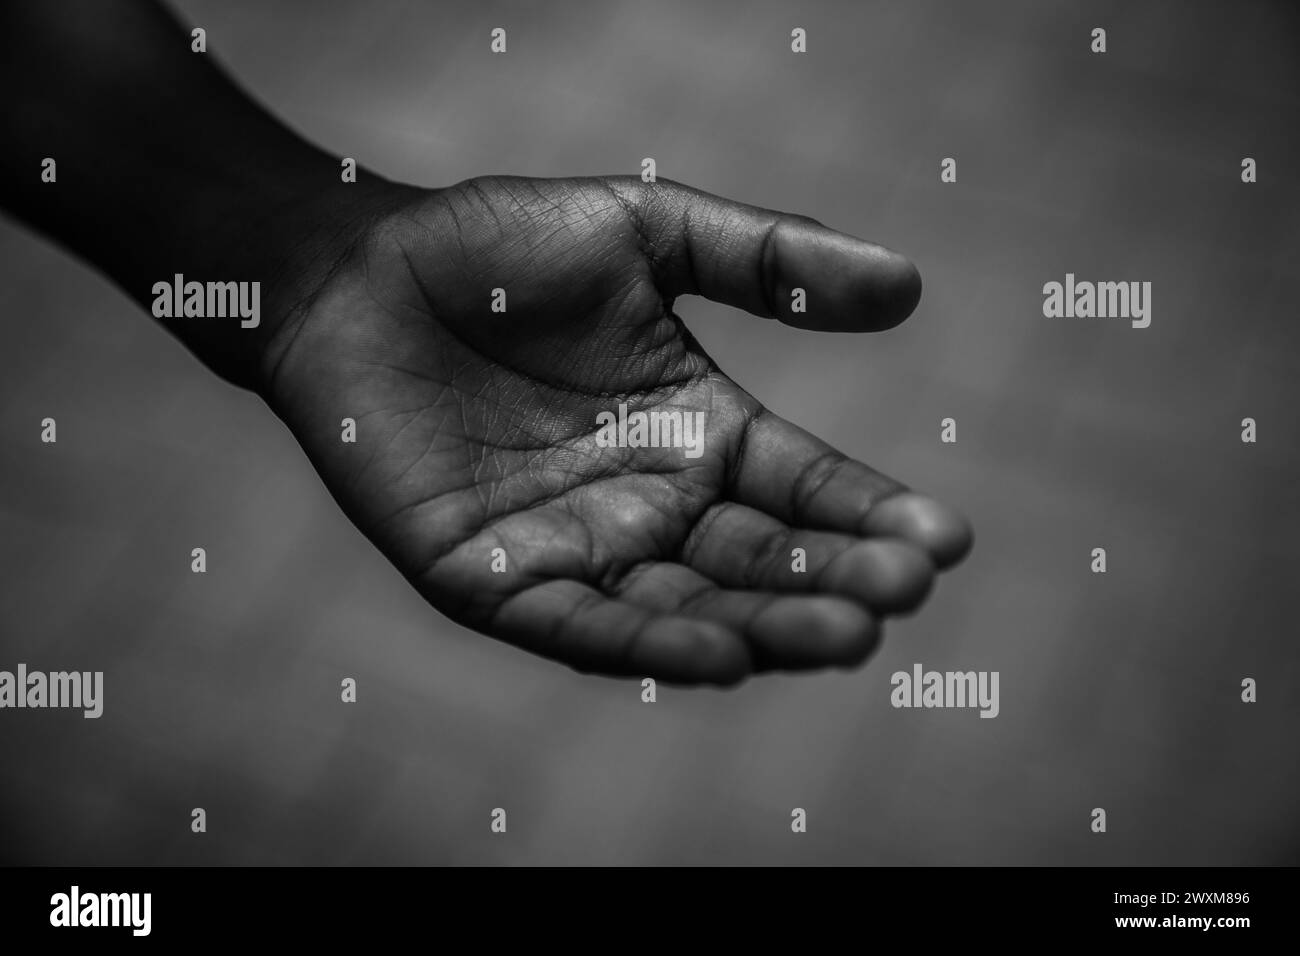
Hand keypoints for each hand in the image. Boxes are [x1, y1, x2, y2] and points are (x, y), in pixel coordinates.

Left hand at [259, 175, 971, 684]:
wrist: (360, 273)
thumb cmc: (503, 251)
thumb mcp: (648, 230)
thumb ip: (768, 259)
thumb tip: (911, 285)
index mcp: (702, 431)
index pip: (807, 486)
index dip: (872, 513)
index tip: (944, 538)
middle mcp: (654, 505)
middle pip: (761, 561)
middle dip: (833, 582)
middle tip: (902, 592)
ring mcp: (578, 550)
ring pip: (688, 607)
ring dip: (765, 628)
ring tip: (844, 635)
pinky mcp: (495, 581)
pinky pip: (579, 624)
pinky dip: (644, 645)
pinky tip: (716, 656)